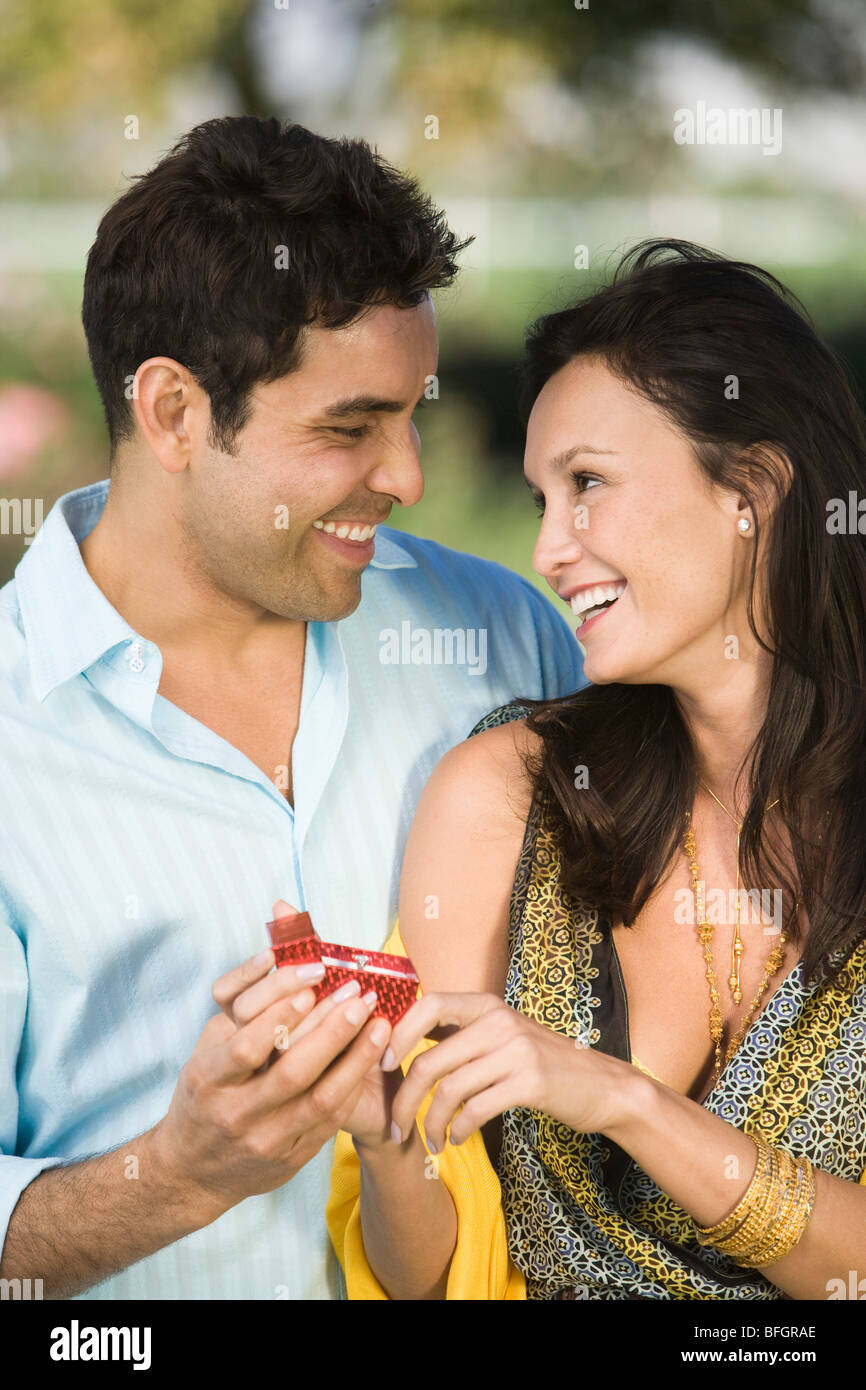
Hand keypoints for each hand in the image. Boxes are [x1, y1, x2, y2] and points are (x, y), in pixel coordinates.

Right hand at [152, 900, 392, 1212]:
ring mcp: (266, 1142)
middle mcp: (236, 1114)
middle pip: (292, 1072)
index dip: (281, 1014)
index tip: (311, 983)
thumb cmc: (204, 1092)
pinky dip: (353, 1085)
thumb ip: (240, 1008)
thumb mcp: (207, 1048)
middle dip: (332, 1030)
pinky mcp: (291, 1160)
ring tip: (380, 1022)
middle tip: (360, 996)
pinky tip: (370, 1057)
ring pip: (321, 1099)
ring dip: (357, 1057)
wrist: (193, 1170)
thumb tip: (278, 955)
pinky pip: (331, 1120)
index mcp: (208, 1080)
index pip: (247, 1046)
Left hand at [382, 991, 631, 1154]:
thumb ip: (463, 1032)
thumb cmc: (545, 1063)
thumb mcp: (503, 1034)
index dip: (398, 1034)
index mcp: (487, 1004)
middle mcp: (498, 1021)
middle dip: (404, 1098)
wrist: (603, 1085)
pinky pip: (475, 1109)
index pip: (428, 1004)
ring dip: (431, 1122)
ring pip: (448, 1089)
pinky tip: (457, 1138)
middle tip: (396, 1125)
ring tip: (431, 1140)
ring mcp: (515, 1050)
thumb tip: (407, 1037)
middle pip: (429, 1059)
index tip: (383, 1066)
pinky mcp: (529, 1082)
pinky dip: (458, 1128)